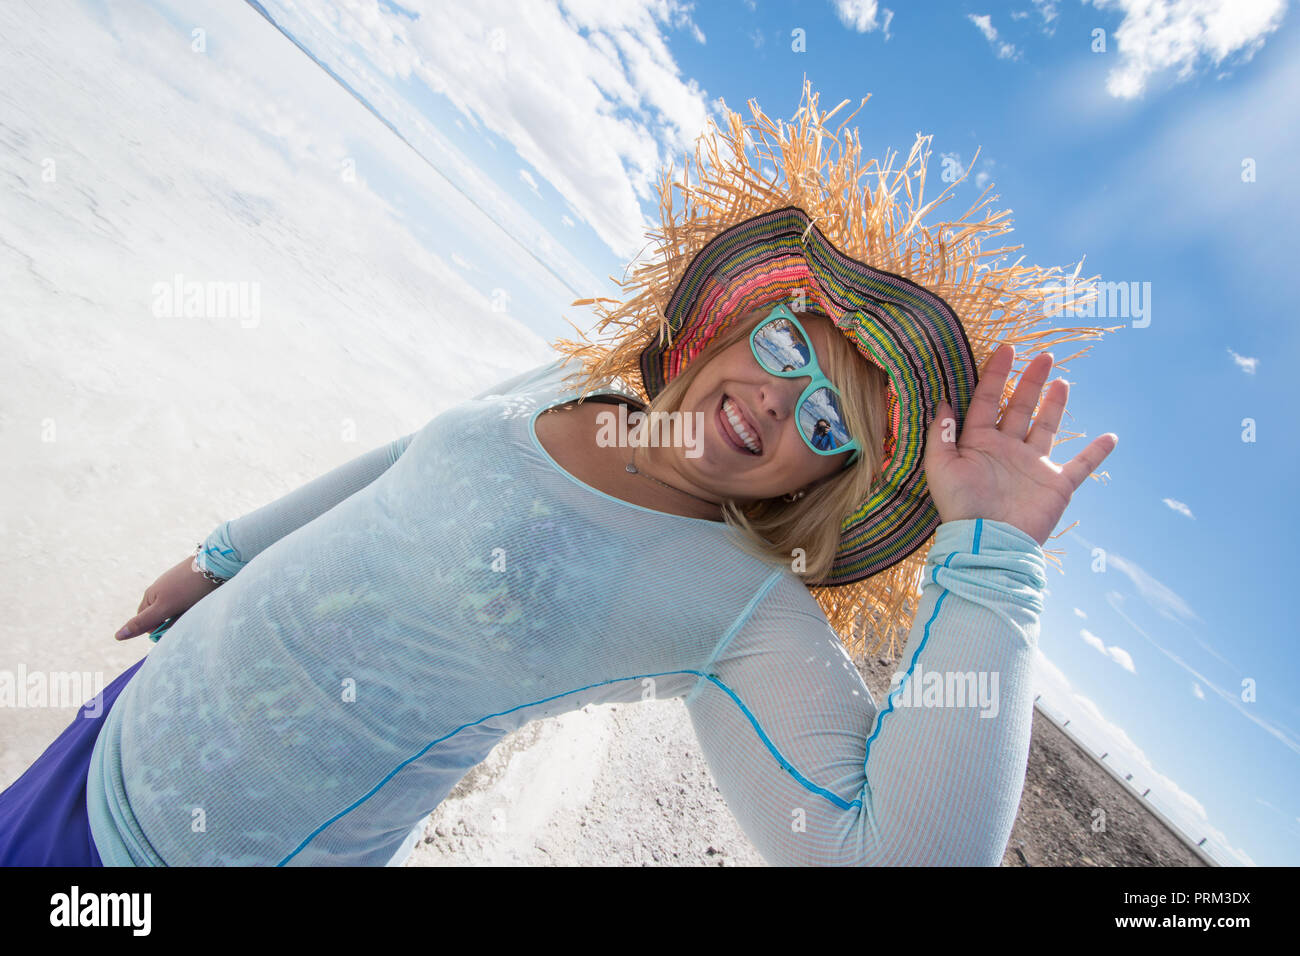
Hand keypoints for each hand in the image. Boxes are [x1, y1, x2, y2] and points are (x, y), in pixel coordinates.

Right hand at [114, 553, 221, 640]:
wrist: (215, 565)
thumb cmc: (188, 587)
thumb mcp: (164, 608)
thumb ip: (143, 622)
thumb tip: (118, 636)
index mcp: (150, 595)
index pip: (144, 622)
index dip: (155, 630)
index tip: (170, 630)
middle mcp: (161, 590)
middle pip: (161, 616)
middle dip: (171, 622)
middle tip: (185, 618)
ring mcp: (176, 586)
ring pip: (176, 610)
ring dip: (184, 615)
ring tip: (197, 608)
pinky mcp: (191, 584)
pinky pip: (188, 602)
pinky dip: (194, 606)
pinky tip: (203, 602)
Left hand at [923, 343, 1117, 546]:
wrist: (990, 542)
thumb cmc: (962, 506)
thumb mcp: (940, 466)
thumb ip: (941, 433)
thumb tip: (942, 401)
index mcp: (979, 443)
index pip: (988, 401)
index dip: (996, 374)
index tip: (1007, 349)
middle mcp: (1007, 450)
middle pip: (1020, 408)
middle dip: (1031, 382)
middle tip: (1044, 357)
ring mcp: (1033, 466)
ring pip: (1047, 428)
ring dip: (1054, 406)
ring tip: (1062, 382)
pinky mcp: (1056, 485)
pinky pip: (1081, 465)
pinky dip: (1097, 452)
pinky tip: (1111, 436)